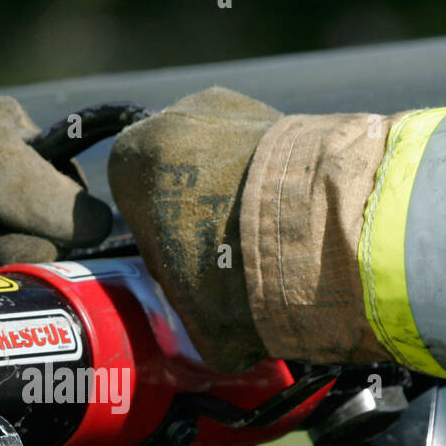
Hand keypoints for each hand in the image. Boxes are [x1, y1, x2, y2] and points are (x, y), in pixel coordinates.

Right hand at [108, 87, 280, 371]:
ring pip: (225, 167)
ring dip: (242, 202)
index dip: (168, 253)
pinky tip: (295, 223)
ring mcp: (228, 107)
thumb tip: (214, 337)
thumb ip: (190, 316)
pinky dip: (278, 186)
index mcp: (131, 162)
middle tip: (235, 264)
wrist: (314, 231)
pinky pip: (267, 157)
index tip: (196, 279)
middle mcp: (171, 119)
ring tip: (271, 247)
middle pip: (182, 183)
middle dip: (207, 220)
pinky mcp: (282, 110)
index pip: (139, 215)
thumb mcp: (193, 319)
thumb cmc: (233, 275)